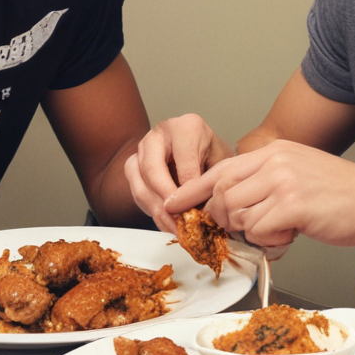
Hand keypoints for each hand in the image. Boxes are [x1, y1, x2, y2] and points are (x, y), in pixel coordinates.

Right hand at [124, 114, 232, 231]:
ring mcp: (143, 148)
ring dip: (156, 209)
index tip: (195, 210)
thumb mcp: (220, 165)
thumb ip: (209, 180)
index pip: (183, 160)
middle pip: (153, 168)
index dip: (188, 188)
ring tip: (174, 227)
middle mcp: (160, 133)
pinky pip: (136, 189)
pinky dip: (151, 210)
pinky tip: (166, 222)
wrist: (201, 150)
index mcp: (186, 127)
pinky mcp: (133, 164)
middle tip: (179, 221)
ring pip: (140, 181)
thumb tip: (198, 209)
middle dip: (166, 199)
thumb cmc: (213, 156)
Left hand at [166, 140, 354, 249]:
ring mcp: (282, 182)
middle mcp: (274, 162)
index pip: (219, 170)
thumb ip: (264, 183)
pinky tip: (290, 235)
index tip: (173, 204)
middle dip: (224, 219)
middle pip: (222, 194)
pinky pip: (259, 230)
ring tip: (278, 230)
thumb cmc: (339, 194)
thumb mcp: (296, 173)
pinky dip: (269, 241)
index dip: (192, 190)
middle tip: (244, 230)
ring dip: (252, 232)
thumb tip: (231, 208)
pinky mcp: (292, 205)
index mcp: (272, 152)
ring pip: (238, 214)